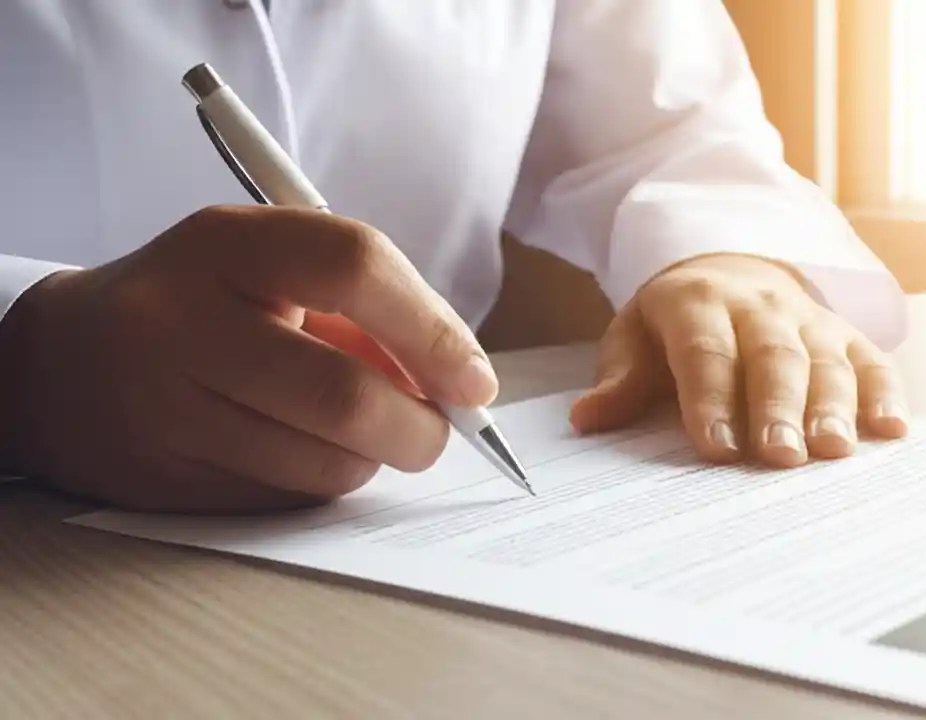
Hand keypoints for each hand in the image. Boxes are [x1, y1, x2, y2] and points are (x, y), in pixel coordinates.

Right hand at [0, 205, 495, 511]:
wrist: (66, 362)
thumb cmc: (205, 303)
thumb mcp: (269, 267)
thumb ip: (365, 307)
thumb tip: (459, 380)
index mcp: (226, 244)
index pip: (355, 266)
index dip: (432, 328)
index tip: (474, 379)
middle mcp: (185, 322)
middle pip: (343, 395)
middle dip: (419, 428)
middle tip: (438, 430)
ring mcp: (168, 407)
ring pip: (324, 463)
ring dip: (372, 457)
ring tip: (356, 429)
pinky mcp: (166, 480)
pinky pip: (289, 498)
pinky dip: (323, 480)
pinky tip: (295, 447)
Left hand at [571, 254, 908, 466]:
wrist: (731, 269)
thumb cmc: (677, 321)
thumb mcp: (636, 336)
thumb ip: (622, 380)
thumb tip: (587, 419)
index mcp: (698, 303)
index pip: (706, 353)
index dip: (711, 400)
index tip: (717, 449)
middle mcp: (760, 306)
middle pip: (773, 358)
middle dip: (778, 408)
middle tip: (781, 458)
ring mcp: (809, 319)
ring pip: (826, 360)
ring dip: (833, 407)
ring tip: (833, 451)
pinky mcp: (846, 335)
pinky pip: (872, 360)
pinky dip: (885, 393)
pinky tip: (892, 430)